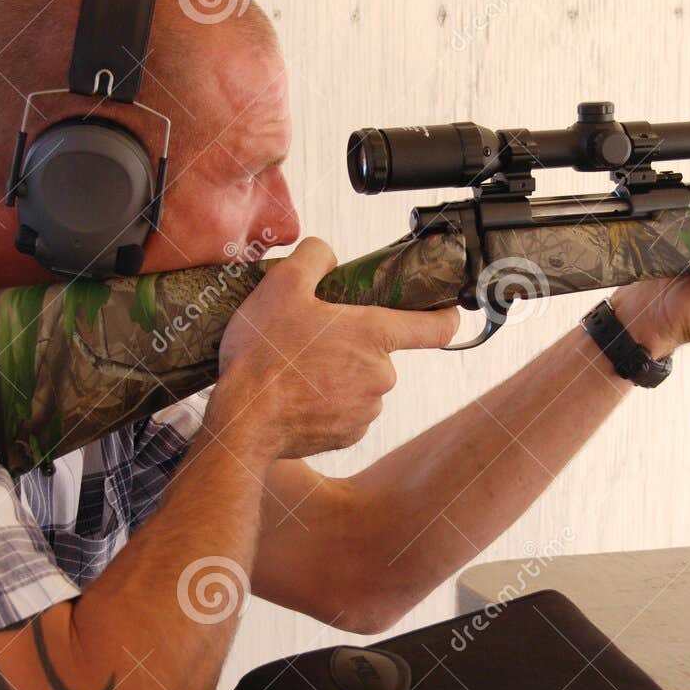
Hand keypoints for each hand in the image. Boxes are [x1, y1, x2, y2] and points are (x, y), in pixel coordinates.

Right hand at [214, 237, 459, 458]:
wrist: (243, 419)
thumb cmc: (264, 353)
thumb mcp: (281, 285)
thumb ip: (313, 257)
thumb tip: (327, 254)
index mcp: (373, 334)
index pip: (435, 327)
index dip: (444, 316)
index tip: (446, 311)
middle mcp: (381, 375)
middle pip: (380, 352)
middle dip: (352, 345)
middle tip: (312, 340)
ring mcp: (367, 409)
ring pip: (362, 383)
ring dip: (339, 375)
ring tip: (298, 371)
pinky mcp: (349, 435)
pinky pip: (347, 411)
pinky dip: (328, 403)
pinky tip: (298, 396)